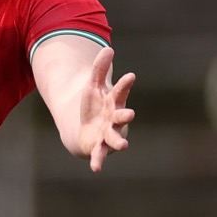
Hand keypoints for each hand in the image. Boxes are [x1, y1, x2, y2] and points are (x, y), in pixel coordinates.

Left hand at [77, 46, 134, 171]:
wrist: (86, 128)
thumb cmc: (94, 105)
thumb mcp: (92, 86)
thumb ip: (99, 69)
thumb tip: (107, 48)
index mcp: (114, 102)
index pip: (120, 91)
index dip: (125, 84)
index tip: (130, 76)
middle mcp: (114, 119)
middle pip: (121, 117)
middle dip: (125, 116)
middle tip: (130, 114)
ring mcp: (108, 134)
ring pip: (115, 138)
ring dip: (119, 142)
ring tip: (123, 146)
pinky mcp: (99, 147)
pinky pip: (99, 155)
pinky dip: (98, 161)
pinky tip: (96, 168)